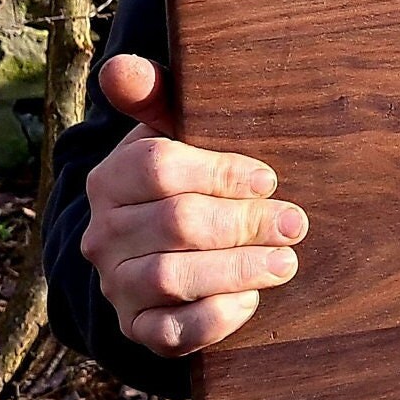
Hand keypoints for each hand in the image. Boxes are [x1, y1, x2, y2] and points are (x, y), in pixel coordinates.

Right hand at [80, 54, 307, 355]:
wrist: (163, 251)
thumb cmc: (186, 176)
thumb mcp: (174, 131)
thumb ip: (155, 94)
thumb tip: (120, 67)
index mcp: (110, 179)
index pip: (159, 167)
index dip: (221, 172)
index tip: (270, 178)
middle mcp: (103, 234)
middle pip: (176, 224)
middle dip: (244, 223)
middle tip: (296, 223)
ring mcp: (117, 285)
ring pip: (172, 278)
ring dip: (238, 269)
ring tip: (286, 262)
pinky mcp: (138, 330)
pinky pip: (172, 332)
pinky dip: (217, 317)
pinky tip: (252, 300)